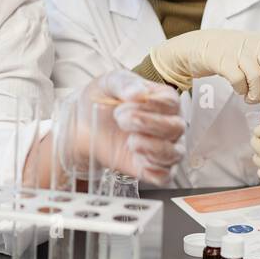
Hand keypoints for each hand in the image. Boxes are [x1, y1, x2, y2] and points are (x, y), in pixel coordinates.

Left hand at [59, 69, 185, 185]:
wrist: (83, 125)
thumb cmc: (102, 101)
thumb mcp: (110, 83)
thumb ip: (125, 83)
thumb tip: (139, 93)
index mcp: (164, 100)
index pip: (171, 103)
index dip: (148, 105)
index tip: (123, 105)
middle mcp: (170, 124)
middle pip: (176, 127)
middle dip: (148, 124)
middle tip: (121, 120)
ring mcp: (164, 148)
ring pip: (174, 153)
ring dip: (151, 147)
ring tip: (130, 141)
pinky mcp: (153, 169)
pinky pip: (165, 176)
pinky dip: (152, 170)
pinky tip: (135, 158)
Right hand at [148, 29, 259, 104]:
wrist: (201, 45)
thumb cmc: (232, 55)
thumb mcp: (255, 55)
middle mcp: (256, 45)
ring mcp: (239, 51)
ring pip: (257, 78)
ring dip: (256, 95)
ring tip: (251, 98)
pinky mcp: (222, 59)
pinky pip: (238, 80)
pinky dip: (241, 90)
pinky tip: (239, 90)